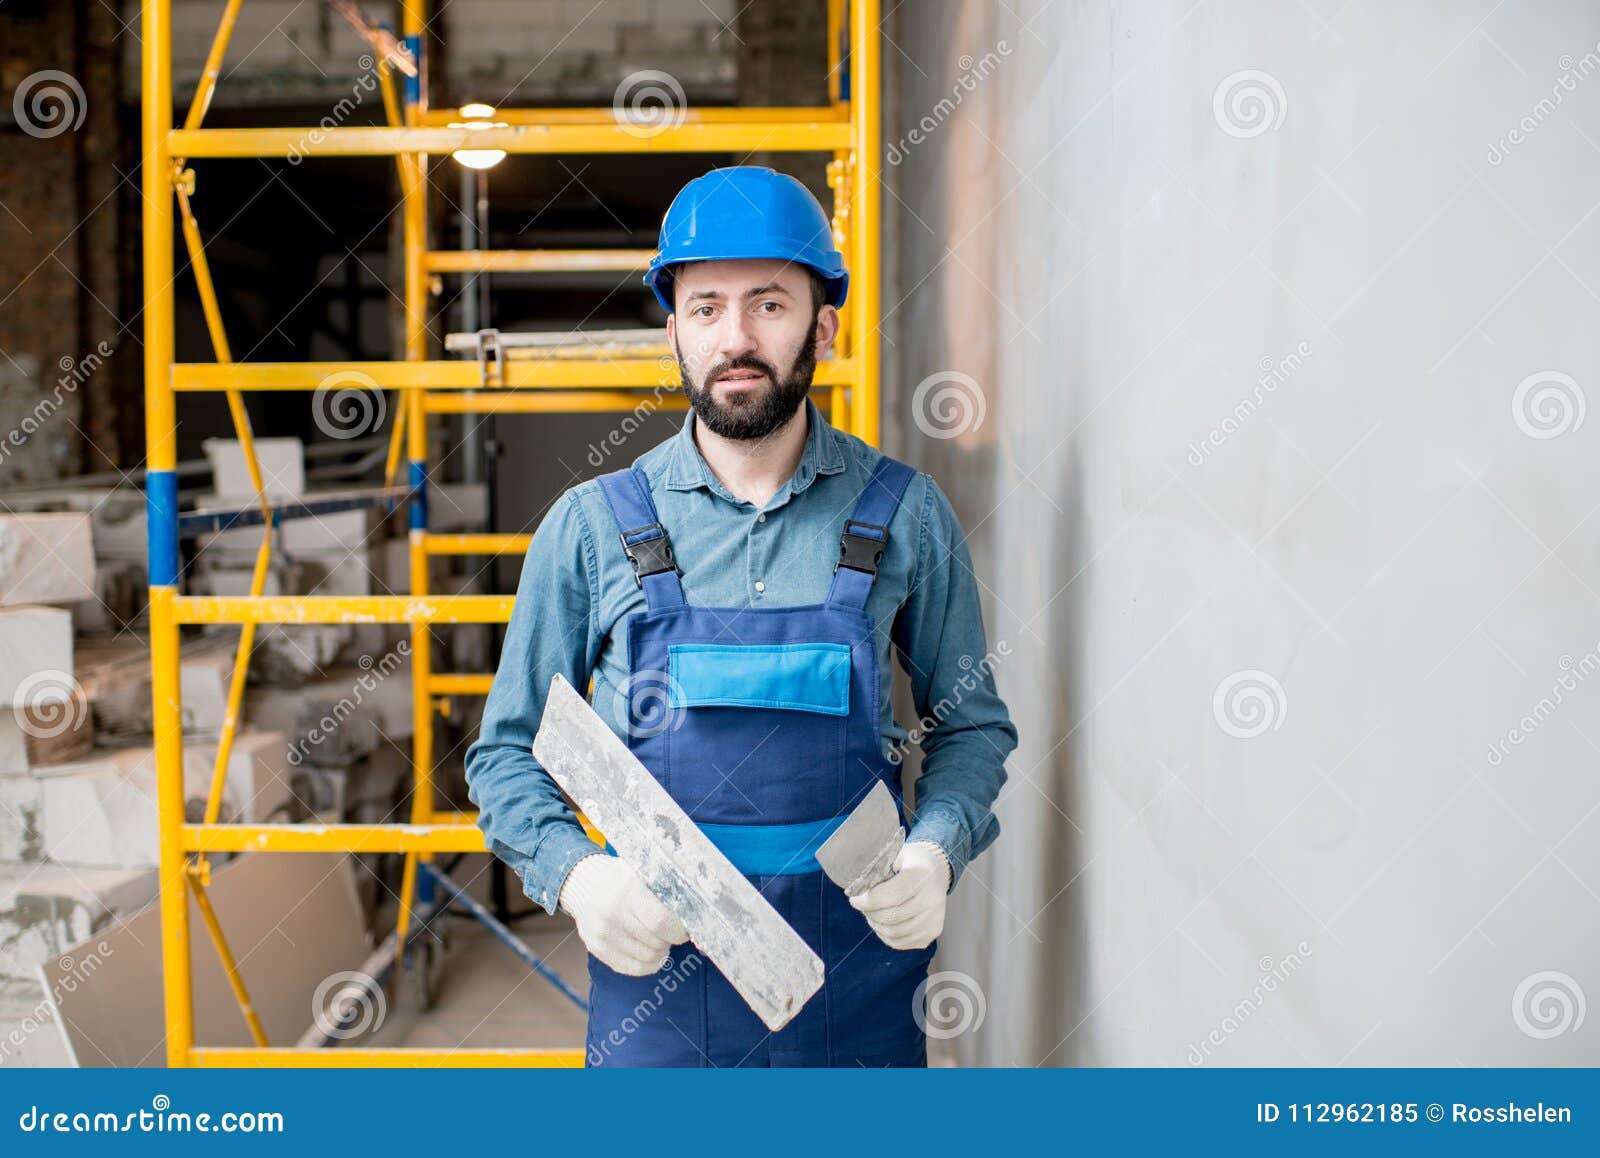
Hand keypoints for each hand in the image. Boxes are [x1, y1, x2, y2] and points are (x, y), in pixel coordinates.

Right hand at [558, 853, 688, 975]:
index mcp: (627, 891)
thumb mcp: (641, 871)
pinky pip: (631, 968)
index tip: (683, 928)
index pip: (660, 921)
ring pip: (647, 958)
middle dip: (670, 940)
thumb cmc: (620, 876)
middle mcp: (611, 914)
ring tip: (660, 939)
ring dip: (661, 952)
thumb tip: (695, 906)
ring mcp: (602, 934)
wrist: (582, 882)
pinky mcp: (596, 949)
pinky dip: (648, 965)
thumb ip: (664, 886)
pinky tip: (652, 953)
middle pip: (656, 942)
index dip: (678, 930)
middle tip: (672, 932)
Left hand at [848, 840, 950, 949]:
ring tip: (872, 914)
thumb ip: (878, 869)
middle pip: (892, 917)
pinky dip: (886, 936)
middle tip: (862, 906)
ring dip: (876, 925)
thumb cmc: (912, 862)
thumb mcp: (896, 854)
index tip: (855, 899)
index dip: (869, 901)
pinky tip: (883, 923)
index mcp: (922, 875)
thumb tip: (857, 888)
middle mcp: (932, 899)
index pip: (893, 895)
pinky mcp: (933, 931)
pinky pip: (901, 942)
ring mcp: (934, 918)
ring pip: (894, 933)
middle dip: (870, 913)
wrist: (937, 871)